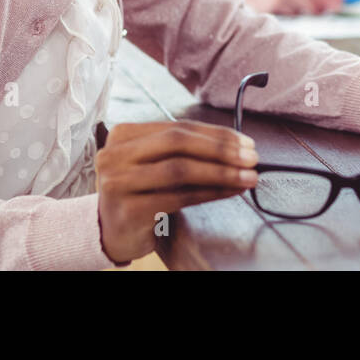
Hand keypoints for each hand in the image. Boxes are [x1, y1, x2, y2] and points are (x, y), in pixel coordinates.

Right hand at [96, 121, 258, 263]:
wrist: (108, 231)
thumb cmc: (139, 192)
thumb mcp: (152, 163)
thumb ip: (182, 150)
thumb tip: (236, 146)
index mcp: (123, 135)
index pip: (178, 127)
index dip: (216, 134)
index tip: (245, 142)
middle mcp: (115, 155)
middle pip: (178, 142)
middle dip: (221, 149)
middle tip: (251, 158)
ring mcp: (118, 182)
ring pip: (180, 170)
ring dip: (221, 172)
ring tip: (247, 177)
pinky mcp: (129, 210)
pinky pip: (178, 197)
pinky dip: (209, 193)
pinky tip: (229, 192)